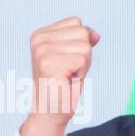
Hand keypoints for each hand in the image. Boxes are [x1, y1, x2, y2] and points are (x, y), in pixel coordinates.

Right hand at [20, 17, 100, 135]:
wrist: (50, 112)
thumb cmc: (62, 86)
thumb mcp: (74, 57)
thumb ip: (82, 41)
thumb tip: (95, 34)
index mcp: (41, 34)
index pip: (77, 23)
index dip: (81, 45)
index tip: (68, 62)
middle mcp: (39, 39)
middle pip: (82, 33)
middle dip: (84, 55)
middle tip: (69, 71)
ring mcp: (42, 50)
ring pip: (85, 47)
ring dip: (83, 65)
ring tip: (68, 76)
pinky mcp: (49, 63)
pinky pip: (83, 60)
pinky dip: (82, 73)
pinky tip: (68, 80)